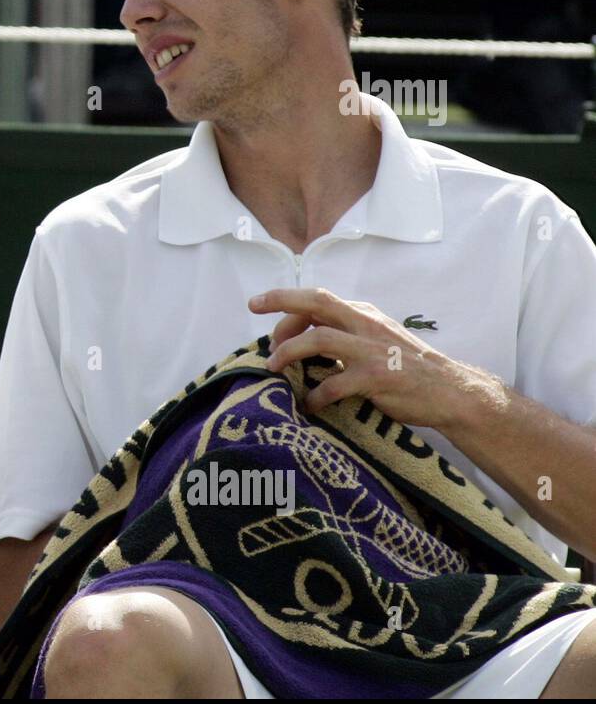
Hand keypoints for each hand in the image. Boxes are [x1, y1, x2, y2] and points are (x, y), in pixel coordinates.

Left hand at [250, 287, 466, 425]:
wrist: (450, 391)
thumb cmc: (407, 367)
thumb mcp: (377, 339)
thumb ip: (346, 332)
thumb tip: (303, 336)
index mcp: (364, 314)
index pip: (319, 298)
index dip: (287, 300)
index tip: (261, 305)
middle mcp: (366, 325)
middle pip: (317, 303)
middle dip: (281, 301)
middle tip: (253, 307)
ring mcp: (372, 351)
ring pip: (319, 339)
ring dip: (289, 352)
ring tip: (273, 367)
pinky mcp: (378, 378)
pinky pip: (334, 385)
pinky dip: (316, 396)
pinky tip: (309, 405)